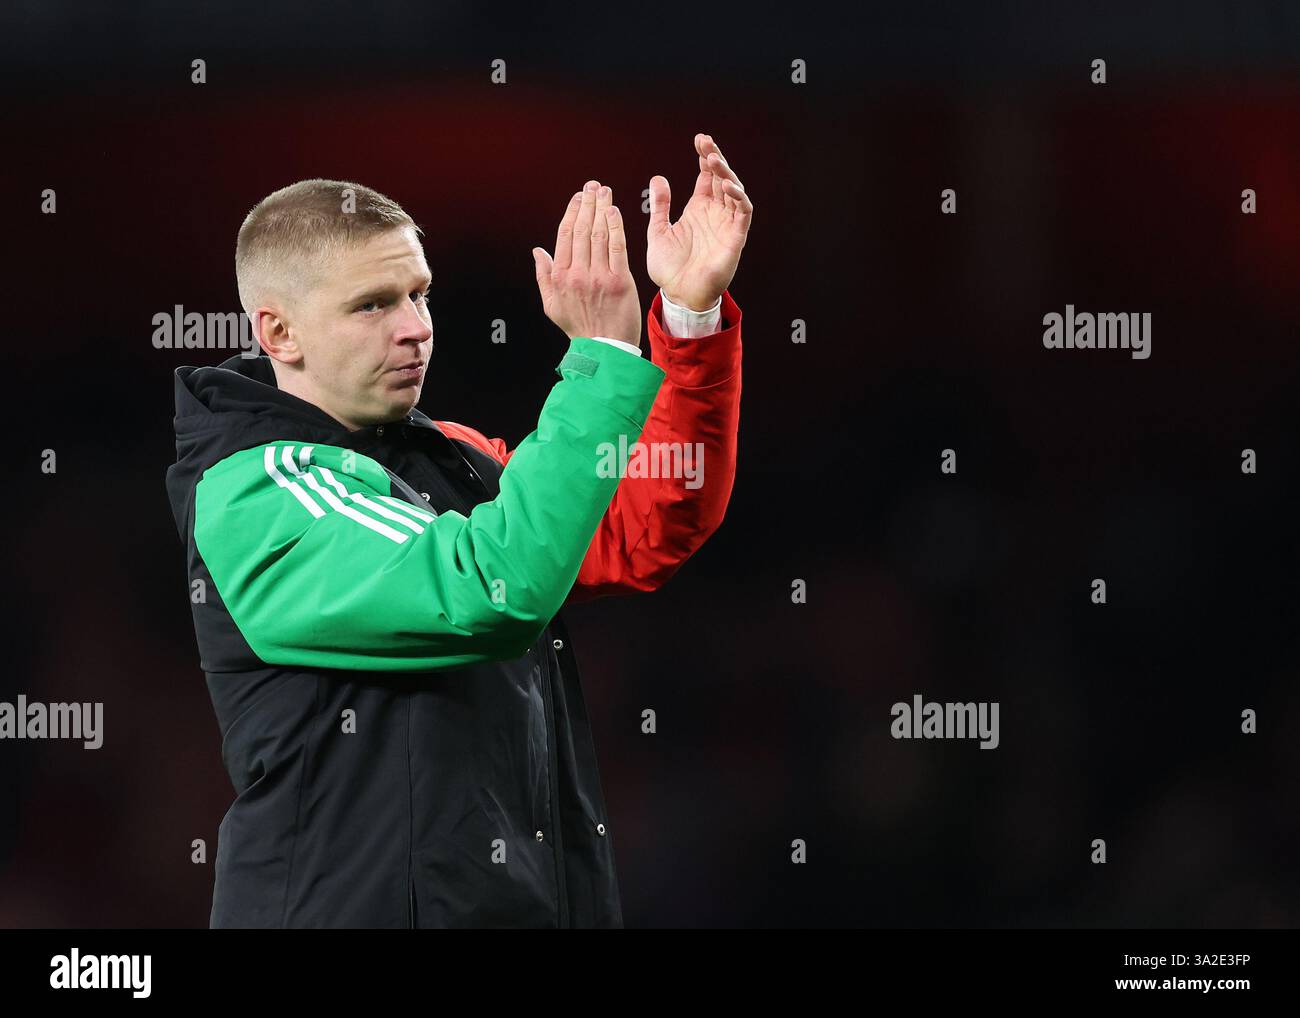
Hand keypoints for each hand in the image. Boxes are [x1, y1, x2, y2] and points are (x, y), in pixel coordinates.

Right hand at [533, 180, 640, 347]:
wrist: (604, 348)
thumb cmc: (579, 327)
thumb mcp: (551, 305)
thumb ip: (544, 275)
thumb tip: (538, 251)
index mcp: (560, 277)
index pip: (564, 235)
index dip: (572, 212)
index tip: (578, 197)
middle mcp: (577, 274)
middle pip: (582, 230)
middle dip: (587, 203)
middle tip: (593, 186)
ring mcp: (599, 277)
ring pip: (599, 234)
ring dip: (602, 208)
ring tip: (605, 191)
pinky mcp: (619, 281)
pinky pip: (617, 247)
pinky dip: (616, 226)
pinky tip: (615, 211)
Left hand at [646, 133, 752, 311]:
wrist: (678, 296)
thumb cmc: (669, 269)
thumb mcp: (658, 231)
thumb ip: (660, 206)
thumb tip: (657, 178)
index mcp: (698, 210)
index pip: (706, 177)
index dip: (705, 158)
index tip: (699, 140)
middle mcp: (715, 214)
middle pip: (722, 178)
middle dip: (716, 159)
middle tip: (706, 143)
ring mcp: (726, 225)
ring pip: (734, 191)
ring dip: (727, 174)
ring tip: (714, 160)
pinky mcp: (735, 238)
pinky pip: (742, 213)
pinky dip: (738, 197)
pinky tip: (726, 186)